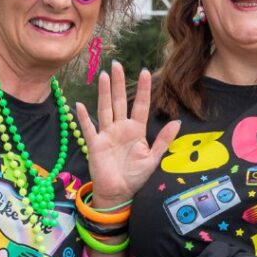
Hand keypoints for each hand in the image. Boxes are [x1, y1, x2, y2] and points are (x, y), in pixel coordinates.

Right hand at [75, 63, 179, 207]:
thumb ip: (164, 140)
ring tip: (102, 75)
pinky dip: (84, 118)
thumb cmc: (136, 176)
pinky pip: (88, 129)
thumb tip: (177, 121)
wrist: (119, 193)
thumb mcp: (153, 159)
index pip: (141, 105)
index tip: (144, 71)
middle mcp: (121, 128)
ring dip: (103, 92)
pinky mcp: (95, 144)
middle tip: (116, 63)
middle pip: (120, 101)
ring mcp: (107, 134)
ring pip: (105, 109)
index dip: (143, 89)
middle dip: (118, 83)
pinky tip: (79, 105)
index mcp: (136, 130)